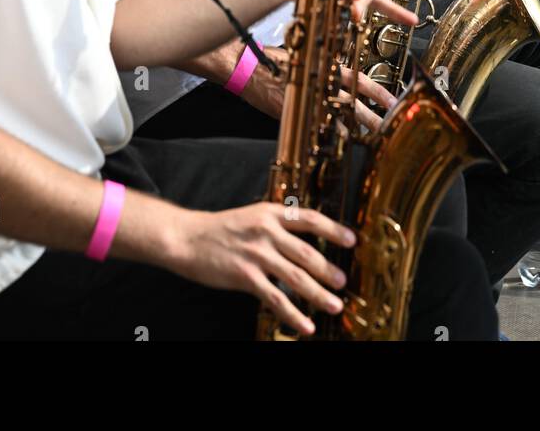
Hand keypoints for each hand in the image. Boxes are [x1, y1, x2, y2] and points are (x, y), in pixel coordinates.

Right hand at [171, 201, 355, 336]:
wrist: (187, 238)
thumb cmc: (220, 229)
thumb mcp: (251, 216)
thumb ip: (276, 225)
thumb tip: (304, 241)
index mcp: (270, 213)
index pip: (310, 219)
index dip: (334, 230)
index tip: (352, 241)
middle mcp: (267, 231)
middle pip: (308, 253)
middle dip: (330, 270)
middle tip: (343, 283)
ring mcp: (257, 253)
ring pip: (297, 277)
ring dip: (319, 294)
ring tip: (334, 306)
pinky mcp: (245, 275)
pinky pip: (276, 298)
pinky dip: (294, 314)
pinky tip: (306, 326)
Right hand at [243, 46, 396, 132]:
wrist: (244, 66)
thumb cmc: (271, 57)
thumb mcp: (303, 56)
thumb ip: (322, 68)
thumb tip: (339, 78)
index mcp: (323, 67)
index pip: (359, 81)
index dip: (378, 92)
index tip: (394, 102)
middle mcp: (318, 85)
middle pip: (354, 105)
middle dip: (374, 118)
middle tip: (390, 128)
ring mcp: (306, 102)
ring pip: (338, 119)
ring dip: (355, 130)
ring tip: (370, 139)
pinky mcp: (293, 115)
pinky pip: (317, 128)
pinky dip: (329, 136)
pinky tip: (339, 144)